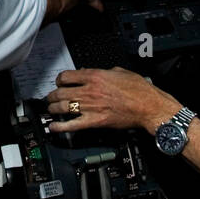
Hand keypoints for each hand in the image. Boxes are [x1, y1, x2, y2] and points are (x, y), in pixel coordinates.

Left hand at [43, 67, 181, 134]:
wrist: (148, 106)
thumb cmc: (139, 90)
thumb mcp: (120, 72)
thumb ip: (103, 71)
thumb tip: (91, 72)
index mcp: (95, 76)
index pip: (66, 76)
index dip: (59, 80)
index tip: (60, 83)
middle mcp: (89, 91)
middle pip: (60, 92)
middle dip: (52, 95)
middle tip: (51, 98)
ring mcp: (90, 107)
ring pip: (62, 107)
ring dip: (53, 109)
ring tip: (52, 110)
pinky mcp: (94, 122)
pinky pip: (72, 125)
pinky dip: (60, 127)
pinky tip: (53, 127)